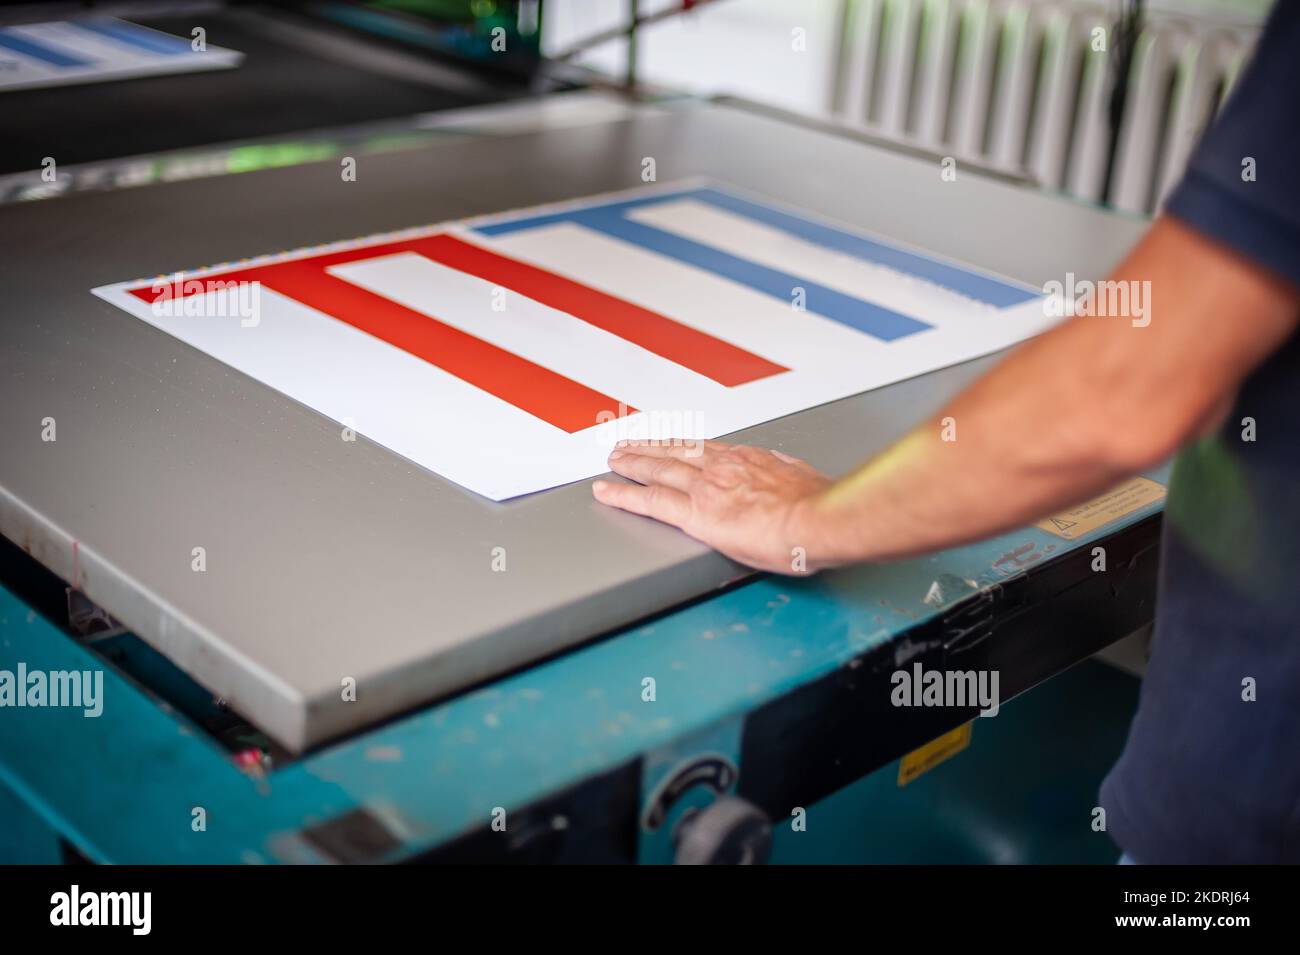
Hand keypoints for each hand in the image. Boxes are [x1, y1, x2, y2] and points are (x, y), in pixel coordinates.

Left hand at [592, 440, 834, 573]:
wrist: (821, 519)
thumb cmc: (822, 507)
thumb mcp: (804, 479)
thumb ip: (787, 475)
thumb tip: (787, 477)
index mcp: (749, 460)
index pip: (706, 450)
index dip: (683, 446)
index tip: (672, 444)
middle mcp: (723, 468)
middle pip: (676, 453)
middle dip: (649, 448)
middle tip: (628, 445)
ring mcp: (706, 489)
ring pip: (658, 470)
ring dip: (631, 463)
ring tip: (612, 460)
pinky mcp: (696, 514)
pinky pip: (651, 501)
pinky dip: (624, 494)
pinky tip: (606, 491)